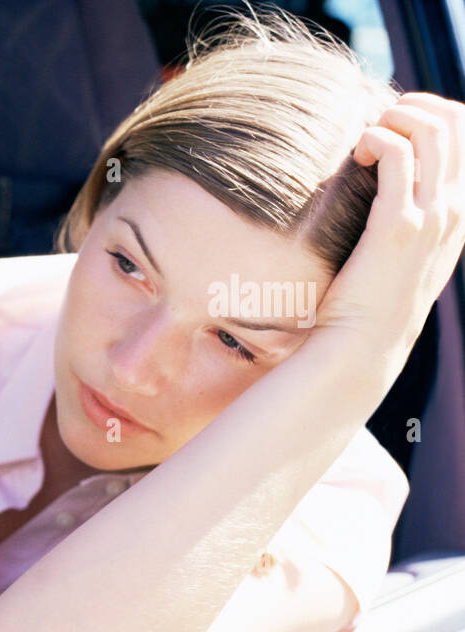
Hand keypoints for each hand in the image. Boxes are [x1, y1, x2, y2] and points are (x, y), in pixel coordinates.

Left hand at [308, 92, 464, 384]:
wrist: (361, 345)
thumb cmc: (369, 301)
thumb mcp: (400, 253)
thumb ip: (405, 215)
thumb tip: (383, 177)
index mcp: (460, 212)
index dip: (434, 114)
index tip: (395, 124)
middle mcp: (455, 209)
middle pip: (458, 122)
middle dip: (414, 106)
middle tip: (378, 124)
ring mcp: (432, 216)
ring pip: (432, 129)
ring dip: (394, 117)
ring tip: (366, 140)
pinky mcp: (398, 224)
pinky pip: (396, 154)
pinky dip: (375, 138)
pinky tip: (356, 154)